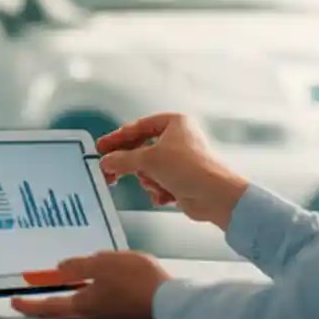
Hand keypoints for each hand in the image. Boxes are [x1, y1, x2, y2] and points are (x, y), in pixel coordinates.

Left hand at [10, 251, 170, 318]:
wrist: (171, 303)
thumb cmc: (135, 281)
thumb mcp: (104, 264)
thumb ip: (79, 266)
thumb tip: (58, 269)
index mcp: (82, 304)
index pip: (48, 306)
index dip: (29, 305)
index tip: (14, 302)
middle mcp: (91, 315)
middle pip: (62, 309)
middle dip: (45, 302)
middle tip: (31, 296)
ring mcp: (108, 317)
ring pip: (80, 305)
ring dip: (67, 296)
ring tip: (62, 281)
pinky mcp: (122, 313)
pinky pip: (97, 302)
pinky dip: (88, 293)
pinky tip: (94, 282)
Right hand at [96, 113, 248, 230]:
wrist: (216, 196)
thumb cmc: (189, 168)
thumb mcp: (148, 159)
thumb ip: (122, 159)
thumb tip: (105, 161)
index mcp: (174, 123)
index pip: (138, 127)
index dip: (118, 138)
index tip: (102, 147)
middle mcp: (179, 138)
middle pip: (142, 150)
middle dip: (131, 164)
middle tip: (110, 172)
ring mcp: (181, 159)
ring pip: (149, 169)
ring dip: (149, 180)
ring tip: (155, 185)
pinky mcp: (182, 179)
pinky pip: (159, 182)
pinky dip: (159, 190)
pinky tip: (165, 195)